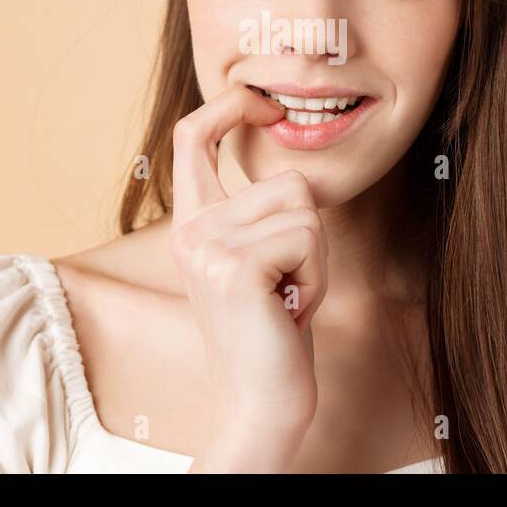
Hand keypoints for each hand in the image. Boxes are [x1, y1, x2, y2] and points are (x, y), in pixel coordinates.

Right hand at [171, 84, 329, 471]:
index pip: (192, 135)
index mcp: (192, 222)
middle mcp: (191, 229)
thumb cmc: (271, 330)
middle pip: (286, 179)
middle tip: (287, 284)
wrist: (261, 401)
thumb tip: (283, 141)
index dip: (229, 105)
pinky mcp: (234, 265)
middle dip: (310, 233)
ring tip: (286, 297)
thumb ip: (254, 209)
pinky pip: (308, 238)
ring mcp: (208, 245)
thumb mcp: (257, 257)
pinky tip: (289, 309)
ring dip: (316, 259)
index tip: (263, 105)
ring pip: (304, 209)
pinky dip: (316, 277)